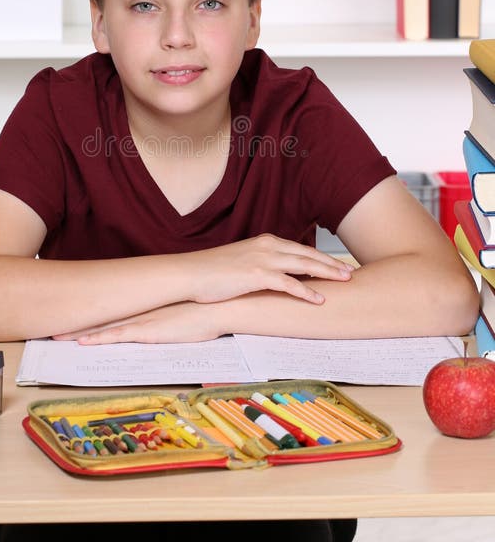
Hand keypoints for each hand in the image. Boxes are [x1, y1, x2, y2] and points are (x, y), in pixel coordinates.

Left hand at [53, 302, 222, 344]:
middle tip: (49, 322)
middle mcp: (138, 309)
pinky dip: (97, 339)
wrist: (218, 307)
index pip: (109, 306)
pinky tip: (81, 342)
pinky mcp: (147, 331)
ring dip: (78, 331)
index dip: (87, 310)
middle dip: (74, 319)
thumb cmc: (203, 310)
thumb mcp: (177, 310)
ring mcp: (141, 319)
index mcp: (144, 303)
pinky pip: (117, 336)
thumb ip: (162, 314)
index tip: (69, 312)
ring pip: (102, 325)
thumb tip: (154, 319)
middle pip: (99, 314)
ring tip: (55, 335)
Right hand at [184, 233, 352, 305]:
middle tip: (351, 272)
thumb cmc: (212, 272)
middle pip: (308, 255)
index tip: (337, 265)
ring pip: (304, 265)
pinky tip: (319, 299)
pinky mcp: (256, 275)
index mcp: (265, 241)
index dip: (321, 258)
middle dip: (331, 264)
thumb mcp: (242, 263)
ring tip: (345, 282)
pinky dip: (306, 291)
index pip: (300, 249)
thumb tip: (276, 278)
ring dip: (327, 273)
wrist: (190, 273)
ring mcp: (263, 259)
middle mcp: (267, 246)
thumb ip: (261, 265)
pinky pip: (288, 284)